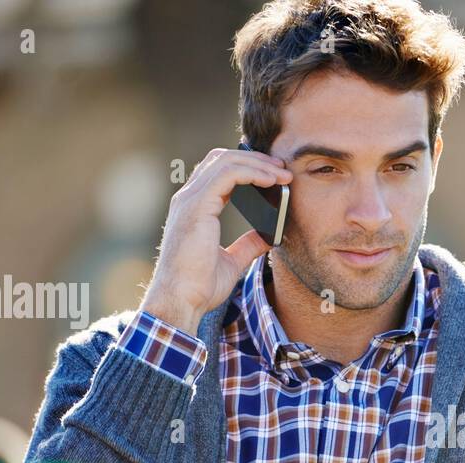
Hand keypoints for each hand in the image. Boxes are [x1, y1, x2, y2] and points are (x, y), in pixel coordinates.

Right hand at [139, 147, 292, 333]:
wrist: (181, 301)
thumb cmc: (199, 287)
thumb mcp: (232, 261)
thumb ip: (248, 244)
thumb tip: (268, 235)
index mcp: (194, 208)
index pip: (218, 171)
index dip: (247, 166)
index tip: (275, 175)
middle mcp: (188, 199)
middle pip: (221, 159)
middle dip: (255, 159)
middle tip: (283, 169)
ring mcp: (190, 200)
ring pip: (226, 161)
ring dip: (258, 163)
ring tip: (282, 173)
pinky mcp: (197, 207)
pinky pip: (227, 175)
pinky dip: (251, 172)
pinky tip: (271, 180)